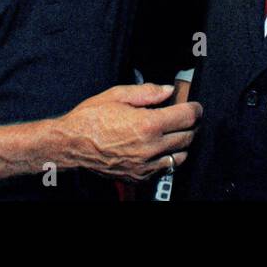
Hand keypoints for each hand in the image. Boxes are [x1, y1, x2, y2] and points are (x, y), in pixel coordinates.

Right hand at [55, 83, 200, 180]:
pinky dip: (170, 159)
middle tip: (188, 117)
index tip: (195, 106)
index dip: (195, 109)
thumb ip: (147, 92)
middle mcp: (150, 147)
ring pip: (180, 156)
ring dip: (183, 144)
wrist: (71, 144)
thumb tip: (169, 90)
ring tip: (176, 133)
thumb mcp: (117, 94)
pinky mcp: (139, 176)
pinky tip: (162, 148)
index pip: (186, 117)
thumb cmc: (91, 117)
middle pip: (187, 137)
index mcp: (147, 124)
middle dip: (192, 125)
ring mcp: (145, 164)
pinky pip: (165, 169)